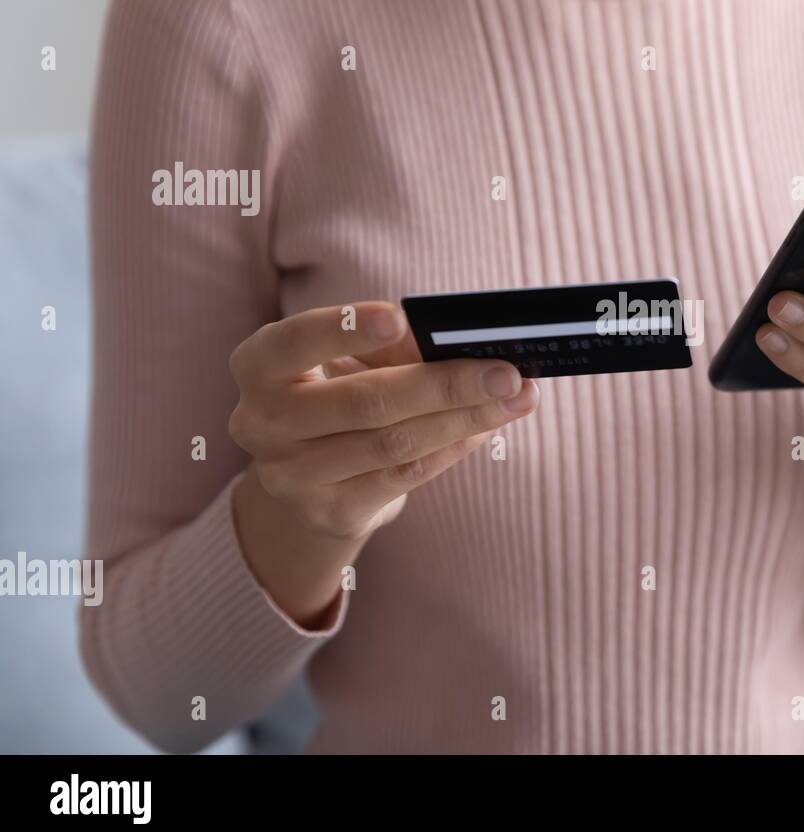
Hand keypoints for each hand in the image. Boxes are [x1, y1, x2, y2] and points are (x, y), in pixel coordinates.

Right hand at [228, 301, 538, 541]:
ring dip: (465, 418)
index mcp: (259, 367)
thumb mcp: (347, 361)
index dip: (346, 329)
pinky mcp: (330, 512)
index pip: (295, 341)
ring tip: (516, 397)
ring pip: (393, 443)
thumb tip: (467, 346)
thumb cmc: (337, 395)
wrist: (306, 482)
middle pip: (364, 400)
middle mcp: (263, 423)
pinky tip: (488, 427)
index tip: (400, 319)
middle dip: (444, 384)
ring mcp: (293, 476)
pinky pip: (405, 476)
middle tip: (505, 370)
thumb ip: (393, 347)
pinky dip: (454, 447)